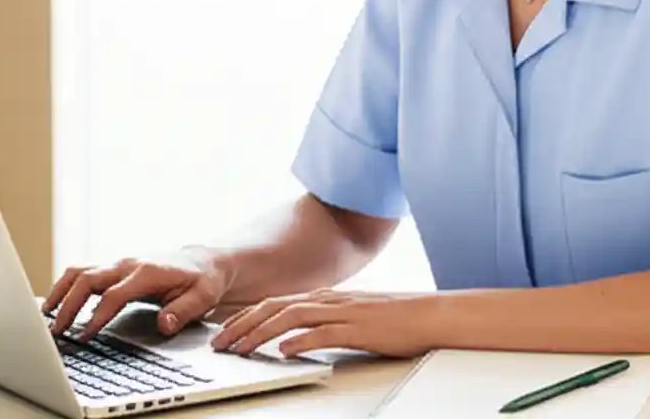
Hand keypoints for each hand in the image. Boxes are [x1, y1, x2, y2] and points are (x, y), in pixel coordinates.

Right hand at [42, 247, 231, 341]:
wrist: (204, 262)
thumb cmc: (202, 281)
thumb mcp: (203, 297)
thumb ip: (183, 311)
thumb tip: (164, 324)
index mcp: (148, 272)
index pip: (114, 295)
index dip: (97, 316)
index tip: (84, 335)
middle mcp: (129, 264)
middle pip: (88, 278)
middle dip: (69, 304)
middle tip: (57, 330)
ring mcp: (119, 264)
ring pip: (80, 271)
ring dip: (61, 291)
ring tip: (46, 315)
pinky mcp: (114, 268)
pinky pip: (84, 273)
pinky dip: (66, 287)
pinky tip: (57, 304)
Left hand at [208, 288, 440, 358]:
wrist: (429, 314)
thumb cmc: (394, 318)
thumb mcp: (349, 316)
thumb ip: (323, 322)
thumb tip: (293, 337)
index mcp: (324, 297)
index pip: (274, 302)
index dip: (245, 316)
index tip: (224, 331)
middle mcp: (328, 300)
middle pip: (273, 307)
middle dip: (241, 325)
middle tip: (219, 343)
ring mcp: (342, 312)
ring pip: (290, 318)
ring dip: (260, 333)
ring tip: (240, 348)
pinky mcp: (358, 328)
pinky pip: (323, 333)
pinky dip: (300, 340)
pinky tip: (284, 351)